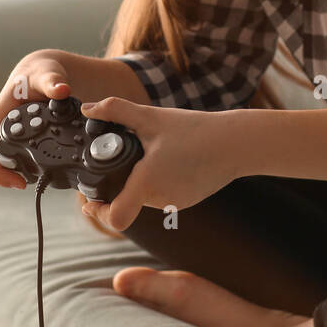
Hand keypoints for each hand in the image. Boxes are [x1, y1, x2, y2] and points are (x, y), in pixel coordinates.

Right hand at [0, 50, 75, 189]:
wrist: (45, 69)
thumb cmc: (39, 71)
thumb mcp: (46, 74)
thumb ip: (53, 82)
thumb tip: (62, 90)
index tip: (17, 183)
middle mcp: (1, 127)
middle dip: (12, 176)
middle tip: (34, 183)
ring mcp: (12, 133)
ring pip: (9, 161)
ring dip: (22, 171)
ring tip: (42, 177)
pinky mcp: (23, 136)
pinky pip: (21, 155)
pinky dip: (32, 163)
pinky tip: (48, 167)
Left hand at [77, 98, 239, 232]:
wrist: (236, 143)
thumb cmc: (195, 131)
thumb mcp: (151, 117)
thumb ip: (116, 111)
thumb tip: (89, 108)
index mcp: (147, 184)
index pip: (115, 217)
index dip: (98, 212)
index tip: (90, 200)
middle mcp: (159, 200)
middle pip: (127, 202)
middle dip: (118, 184)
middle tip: (117, 161)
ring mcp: (175, 203)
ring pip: (144, 197)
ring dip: (139, 182)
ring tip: (147, 156)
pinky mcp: (186, 200)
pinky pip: (162, 195)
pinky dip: (157, 181)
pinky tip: (167, 160)